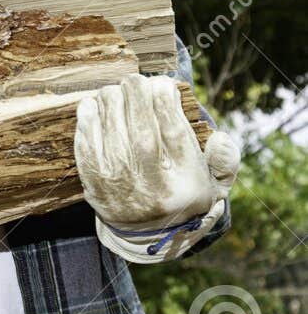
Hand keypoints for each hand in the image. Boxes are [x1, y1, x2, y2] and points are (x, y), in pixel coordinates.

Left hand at [74, 74, 239, 262]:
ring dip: (110, 103)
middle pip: (142, 131)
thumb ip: (226, 158)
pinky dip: (87, 122)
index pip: (174, 132)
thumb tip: (219, 138)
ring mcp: (122, 187)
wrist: (149, 233)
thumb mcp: (216, 182)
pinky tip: (92, 105)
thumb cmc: (183, 192)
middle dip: (136, 97)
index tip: (161, 83)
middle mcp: (153, 185)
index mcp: (186, 180)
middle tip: (134, 81)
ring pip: (113, 135)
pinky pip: (87, 148)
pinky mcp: (95, 186)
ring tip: (115, 91)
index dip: (165, 99)